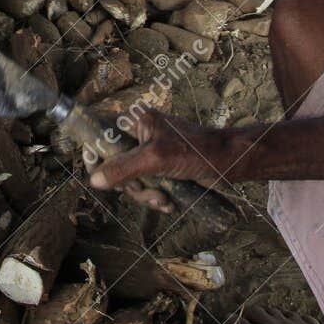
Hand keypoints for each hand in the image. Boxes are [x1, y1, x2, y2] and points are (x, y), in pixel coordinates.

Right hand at [89, 109, 227, 197]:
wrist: (229, 163)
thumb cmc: (196, 151)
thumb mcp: (155, 159)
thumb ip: (123, 168)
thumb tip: (94, 179)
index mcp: (136, 121)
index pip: (102, 134)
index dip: (97, 156)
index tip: (99, 177)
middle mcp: (141, 135)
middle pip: (115, 165)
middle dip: (131, 184)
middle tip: (146, 188)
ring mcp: (151, 154)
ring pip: (131, 180)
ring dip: (146, 194)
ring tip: (163, 198)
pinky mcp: (162, 170)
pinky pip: (147, 187)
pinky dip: (156, 197)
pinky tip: (169, 202)